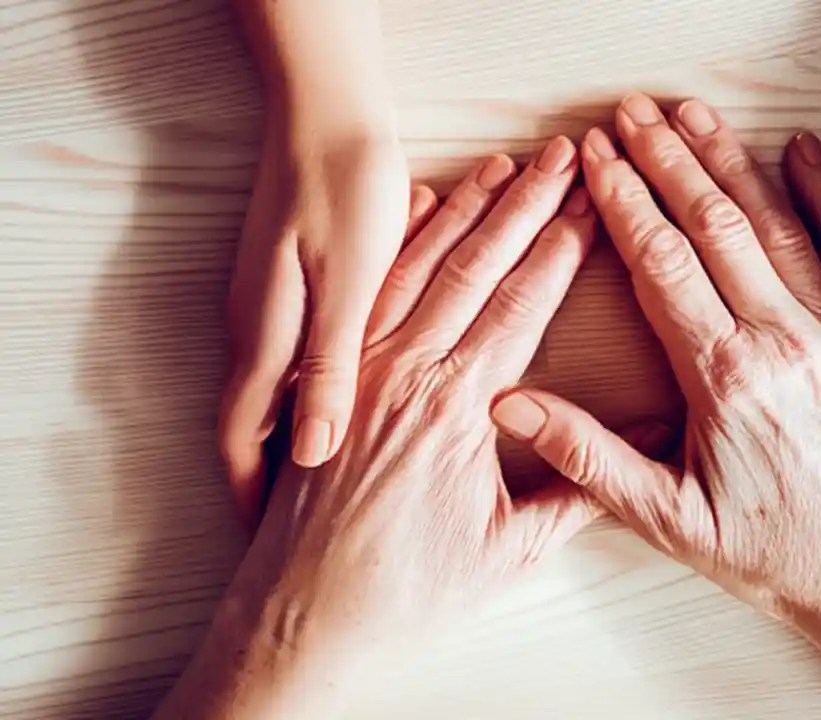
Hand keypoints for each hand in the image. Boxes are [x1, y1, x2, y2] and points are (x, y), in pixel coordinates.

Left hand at [162, 140, 609, 717]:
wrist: (308, 617)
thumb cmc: (410, 590)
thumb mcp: (510, 550)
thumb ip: (579, 488)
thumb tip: (648, 446)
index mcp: (460, 403)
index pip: (526, 302)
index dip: (565, 246)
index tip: (595, 202)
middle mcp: (409, 369)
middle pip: (479, 265)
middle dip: (528, 204)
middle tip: (564, 157)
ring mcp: (364, 365)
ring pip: (423, 264)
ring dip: (468, 208)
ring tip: (505, 164)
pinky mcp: (336, 374)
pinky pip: (371, 290)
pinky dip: (402, 242)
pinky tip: (423, 204)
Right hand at [219, 111, 410, 525]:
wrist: (326, 113)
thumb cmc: (345, 192)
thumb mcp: (345, 284)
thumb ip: (328, 367)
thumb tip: (313, 454)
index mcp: (269, 341)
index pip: (242, 441)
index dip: (251, 496)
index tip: (262, 543)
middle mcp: (256, 331)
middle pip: (256, 424)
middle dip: (273, 476)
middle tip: (292, 529)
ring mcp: (267, 307)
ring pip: (275, 391)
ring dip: (296, 430)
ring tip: (318, 479)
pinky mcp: (287, 285)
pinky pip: (291, 353)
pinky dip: (311, 385)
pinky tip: (338, 394)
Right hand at [493, 93, 820, 644]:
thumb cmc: (782, 559)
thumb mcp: (673, 522)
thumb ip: (592, 458)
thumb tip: (512, 406)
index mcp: (725, 377)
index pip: (662, 262)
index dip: (624, 200)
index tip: (596, 155)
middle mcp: (783, 338)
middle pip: (712, 225)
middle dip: (665, 160)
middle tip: (630, 112)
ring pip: (773, 224)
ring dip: (728, 162)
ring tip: (691, 114)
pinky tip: (800, 150)